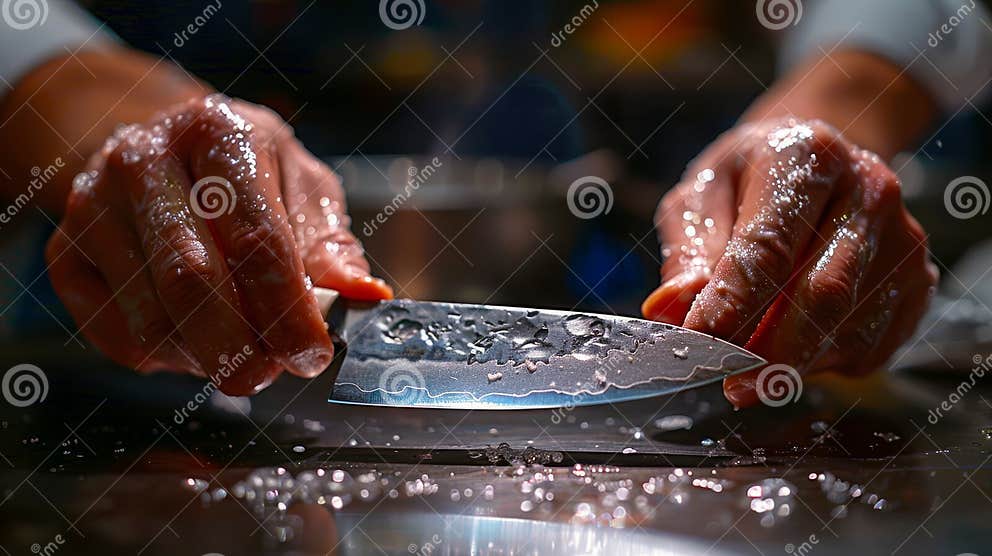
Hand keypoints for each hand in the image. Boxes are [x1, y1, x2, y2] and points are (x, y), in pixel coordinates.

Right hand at [47, 95, 391, 394]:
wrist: (167, 152)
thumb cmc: (249, 174)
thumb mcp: (303, 189)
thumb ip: (331, 244)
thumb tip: (364, 294)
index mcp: (217, 132)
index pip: (256, 237)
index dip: (287, 309)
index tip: (311, 354)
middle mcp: (142, 159)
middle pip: (191, 281)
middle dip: (241, 346)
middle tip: (271, 373)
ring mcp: (91, 205)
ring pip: (151, 318)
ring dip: (206, 357)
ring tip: (241, 350)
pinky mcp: (65, 253)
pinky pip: (116, 335)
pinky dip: (166, 358)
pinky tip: (195, 338)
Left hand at [641, 119, 936, 407]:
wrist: (814, 163)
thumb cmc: (748, 181)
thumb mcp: (702, 197)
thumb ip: (687, 252)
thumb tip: (668, 309)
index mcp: (807, 156)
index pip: (769, 244)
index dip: (733, 301)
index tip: (700, 340)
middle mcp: (869, 192)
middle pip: (824, 292)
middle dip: (771, 351)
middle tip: (731, 385)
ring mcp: (903, 239)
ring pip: (849, 328)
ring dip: (794, 364)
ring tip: (751, 370)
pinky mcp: (917, 282)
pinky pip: (871, 346)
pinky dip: (824, 364)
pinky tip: (792, 349)